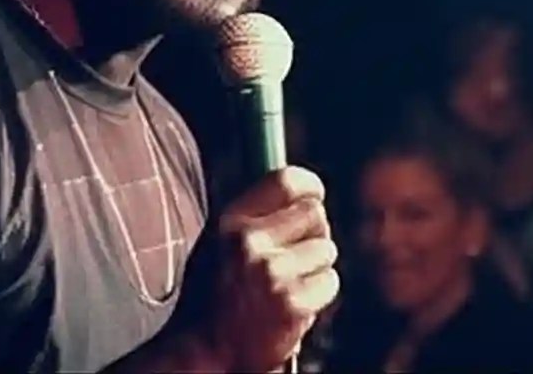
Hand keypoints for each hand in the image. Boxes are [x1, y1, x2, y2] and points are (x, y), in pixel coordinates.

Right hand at [174, 166, 339, 371]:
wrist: (203, 352)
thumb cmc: (214, 299)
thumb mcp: (219, 244)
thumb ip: (253, 218)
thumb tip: (300, 194)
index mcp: (230, 221)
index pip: (285, 180)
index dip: (309, 186)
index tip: (315, 195)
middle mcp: (249, 241)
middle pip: (315, 214)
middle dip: (314, 233)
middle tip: (297, 256)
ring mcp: (272, 272)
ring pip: (326, 250)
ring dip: (316, 267)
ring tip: (288, 286)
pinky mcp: (293, 303)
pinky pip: (329, 282)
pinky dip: (319, 294)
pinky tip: (294, 305)